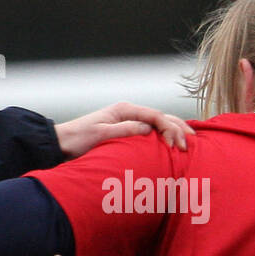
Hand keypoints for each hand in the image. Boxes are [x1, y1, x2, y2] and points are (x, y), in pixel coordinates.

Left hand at [55, 102, 194, 157]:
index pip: (156, 116)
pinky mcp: (129, 132)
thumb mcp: (102, 134)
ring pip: (160, 124)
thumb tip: (149, 129)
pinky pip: (153, 132)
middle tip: (192, 143)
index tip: (177, 145)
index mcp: (125, 110)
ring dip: (175, 132)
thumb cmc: (79, 139)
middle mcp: (129, 113)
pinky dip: (166, 137)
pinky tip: (175, 143)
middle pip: (162, 117)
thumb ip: (126, 130)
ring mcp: (130, 122)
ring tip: (190, 142)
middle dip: (179, 129)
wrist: (62, 144)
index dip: (170, 129)